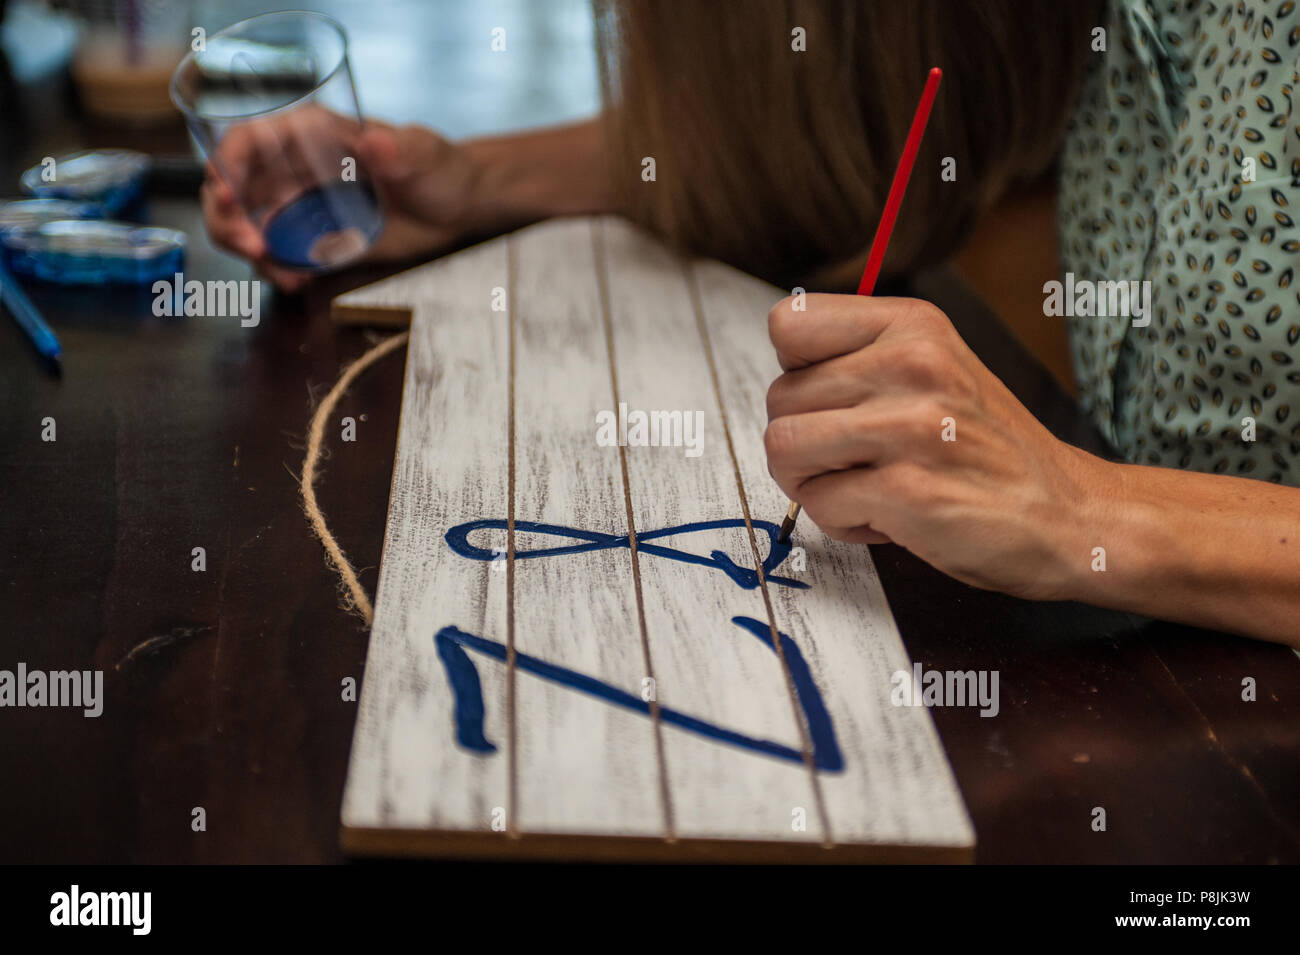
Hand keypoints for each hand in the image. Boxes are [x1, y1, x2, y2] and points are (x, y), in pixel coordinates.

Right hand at [200, 109, 480, 290]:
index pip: (247, 141)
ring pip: (248, 226)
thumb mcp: (425, 157)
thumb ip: (401, 151)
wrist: (457, 209)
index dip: (224, 166)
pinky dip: (277, 270)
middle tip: (254, 248)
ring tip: (284, 275)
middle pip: (232, 189)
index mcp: (310, 134)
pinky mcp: (315, 240)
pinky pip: (278, 255)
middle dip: (227, 220)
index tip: (226, 197)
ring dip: (251, 253)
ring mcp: (301, 206)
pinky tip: (298, 281)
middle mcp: (295, 168)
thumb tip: (376, 143)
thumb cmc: (441, 169)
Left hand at [763, 294, 1107, 600]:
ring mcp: (910, 427)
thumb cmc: (987, 450)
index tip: (835, 400)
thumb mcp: (934, 369)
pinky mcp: (906, 489)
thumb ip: (860, 357)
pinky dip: (842, 522)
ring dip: (813, 483)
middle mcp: (912, 364)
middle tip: (860, 461)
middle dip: (805, 443)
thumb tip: (782, 370)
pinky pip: (817, 504)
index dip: (796, 371)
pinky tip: (891, 516)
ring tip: (867, 487)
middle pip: (778, 398)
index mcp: (914, 325)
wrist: (1070, 515)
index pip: (788, 323)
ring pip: (783, 448)